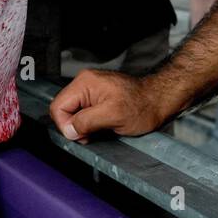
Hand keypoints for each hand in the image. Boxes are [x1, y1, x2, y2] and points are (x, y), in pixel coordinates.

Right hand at [50, 69, 171, 142]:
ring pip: (72, 112)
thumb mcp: (113, 116)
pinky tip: (101, 125)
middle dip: (73, 126)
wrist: (159, 100)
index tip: (81, 136)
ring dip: (82, 125)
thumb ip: (87, 121)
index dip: (65, 126)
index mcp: (85, 83)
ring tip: (99, 130)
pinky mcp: (96, 95)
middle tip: (90, 136)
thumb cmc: (141, 107)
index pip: (58, 107)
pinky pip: (83, 111)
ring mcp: (90, 88)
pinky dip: (88, 122)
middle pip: (63, 109)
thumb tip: (69, 130)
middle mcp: (84, 82)